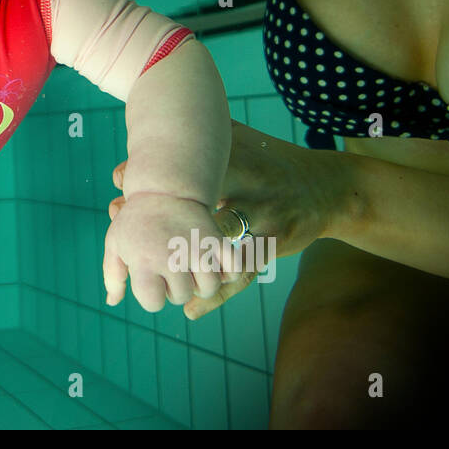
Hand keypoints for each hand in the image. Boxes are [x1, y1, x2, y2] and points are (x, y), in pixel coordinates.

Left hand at [103, 193, 231, 312]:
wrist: (164, 189)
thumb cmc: (137, 220)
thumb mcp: (115, 243)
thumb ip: (113, 276)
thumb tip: (113, 302)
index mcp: (144, 261)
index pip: (152, 302)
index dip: (151, 295)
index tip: (149, 278)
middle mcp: (172, 258)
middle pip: (182, 296)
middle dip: (175, 288)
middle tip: (169, 267)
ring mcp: (197, 249)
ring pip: (209, 288)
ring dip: (201, 282)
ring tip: (190, 265)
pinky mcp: (218, 241)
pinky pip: (231, 271)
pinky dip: (226, 271)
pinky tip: (212, 261)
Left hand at [108, 120, 343, 317]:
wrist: (329, 188)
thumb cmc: (271, 161)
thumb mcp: (239, 139)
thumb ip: (193, 141)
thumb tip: (139, 148)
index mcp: (236, 157)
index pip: (185, 163)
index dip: (151, 173)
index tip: (119, 179)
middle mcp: (250, 184)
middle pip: (197, 202)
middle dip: (161, 217)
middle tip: (128, 226)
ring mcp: (265, 215)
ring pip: (217, 244)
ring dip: (183, 260)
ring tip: (152, 274)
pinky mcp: (277, 242)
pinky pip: (243, 273)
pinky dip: (216, 294)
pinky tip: (191, 309)